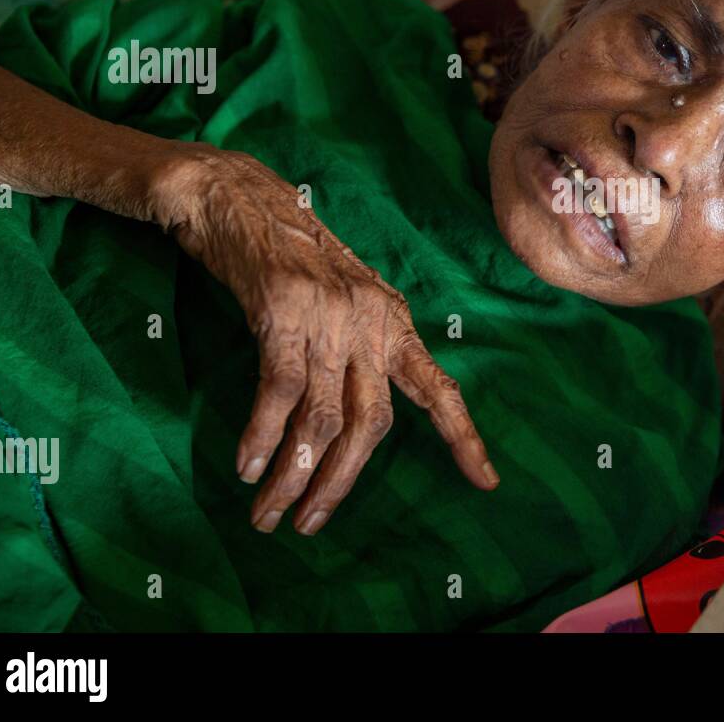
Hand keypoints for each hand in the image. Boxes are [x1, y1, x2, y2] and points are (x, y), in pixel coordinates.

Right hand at [157, 147, 498, 534]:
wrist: (237, 198)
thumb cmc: (286, 256)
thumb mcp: (341, 300)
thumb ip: (356, 350)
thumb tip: (352, 422)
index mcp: (394, 321)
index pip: (438, 389)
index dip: (463, 438)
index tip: (485, 482)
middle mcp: (371, 320)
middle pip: (370, 423)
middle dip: (341, 483)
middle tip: (309, 525)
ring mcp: (330, 315)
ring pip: (321, 418)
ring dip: (293, 475)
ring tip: (267, 514)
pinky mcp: (284, 310)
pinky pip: (278, 392)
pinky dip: (261, 437)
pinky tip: (246, 465)